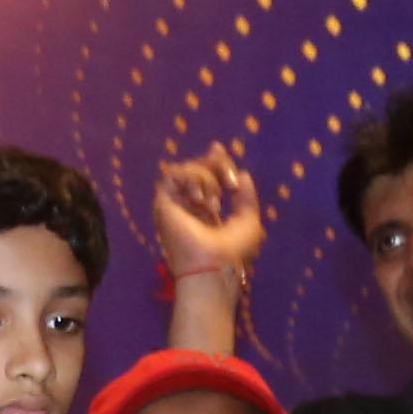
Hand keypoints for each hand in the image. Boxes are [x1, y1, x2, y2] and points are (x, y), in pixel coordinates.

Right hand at [151, 140, 261, 289]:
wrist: (215, 265)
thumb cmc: (232, 251)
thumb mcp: (249, 219)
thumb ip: (246, 196)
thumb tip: (242, 175)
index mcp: (203, 211)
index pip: (204, 177)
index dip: (212, 161)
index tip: (218, 148)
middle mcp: (186, 206)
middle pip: (196, 168)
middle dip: (215, 165)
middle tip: (229, 180)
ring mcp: (173, 204)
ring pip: (186, 169)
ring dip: (206, 177)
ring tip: (214, 201)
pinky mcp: (163, 203)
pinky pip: (174, 174)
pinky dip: (192, 179)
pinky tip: (201, 199)